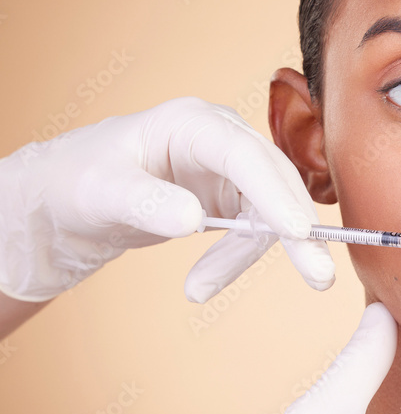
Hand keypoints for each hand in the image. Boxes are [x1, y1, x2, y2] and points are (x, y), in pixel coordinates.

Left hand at [0, 96, 334, 302]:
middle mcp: (221, 140)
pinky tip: (201, 283)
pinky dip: (234, 261)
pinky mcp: (233, 198)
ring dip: (246, 258)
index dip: (277, 193)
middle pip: (275, 183)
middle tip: (318, 275)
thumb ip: (145, 201)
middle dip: (295, 231)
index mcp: (192, 123)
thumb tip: (192, 219)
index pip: (246, 156)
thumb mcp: (101, 191)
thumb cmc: (79, 179)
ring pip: (270, 214)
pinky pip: (254, 232)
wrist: (70, 198)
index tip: (298, 232)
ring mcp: (231, 169)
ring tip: (198, 290)